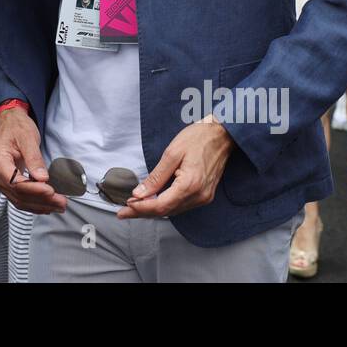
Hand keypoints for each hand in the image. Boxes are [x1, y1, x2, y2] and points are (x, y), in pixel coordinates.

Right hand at [0, 107, 66, 214]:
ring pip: (19, 200)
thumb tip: (42, 178)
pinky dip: (34, 203)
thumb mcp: (28, 137)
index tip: (51, 191)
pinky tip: (47, 205)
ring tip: (58, 204)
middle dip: (41, 200)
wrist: (9, 123)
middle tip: (61, 201)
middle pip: (18, 195)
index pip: (15, 183)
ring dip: (40, 205)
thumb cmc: (16, 127)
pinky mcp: (5, 183)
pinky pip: (18, 198)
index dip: (34, 190)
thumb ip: (34, 158)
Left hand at [119, 118, 233, 218]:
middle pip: (166, 211)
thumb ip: (156, 177)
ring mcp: (204, 197)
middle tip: (124, 212)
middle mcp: (199, 196)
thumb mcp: (172, 153)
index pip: (161, 205)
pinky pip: (182, 205)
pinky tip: (154, 202)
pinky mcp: (205, 195)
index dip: (141, 208)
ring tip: (134, 208)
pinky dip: (166, 205)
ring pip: (173, 210)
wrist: (222, 135)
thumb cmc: (198, 138)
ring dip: (153, 210)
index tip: (125, 207)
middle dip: (143, 212)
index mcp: (190, 185)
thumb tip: (139, 193)